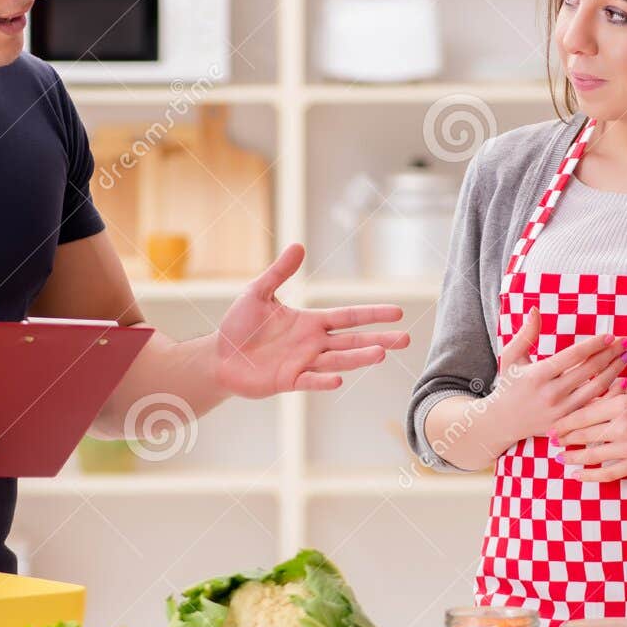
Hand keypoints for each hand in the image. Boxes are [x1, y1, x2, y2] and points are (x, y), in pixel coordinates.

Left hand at [214, 243, 410, 397]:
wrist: (219, 357)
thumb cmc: (239, 326)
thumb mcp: (258, 292)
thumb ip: (279, 272)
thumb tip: (298, 246)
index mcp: (310, 322)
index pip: (348, 317)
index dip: (372, 314)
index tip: (397, 312)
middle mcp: (313, 344)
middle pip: (353, 341)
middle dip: (379, 339)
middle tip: (406, 339)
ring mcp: (303, 363)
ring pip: (338, 360)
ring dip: (359, 358)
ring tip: (381, 355)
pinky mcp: (288, 381)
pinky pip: (310, 380)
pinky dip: (324, 380)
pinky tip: (340, 379)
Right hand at [483, 306, 626, 447]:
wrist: (501, 422)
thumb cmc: (508, 385)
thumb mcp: (511, 357)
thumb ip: (525, 334)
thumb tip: (535, 309)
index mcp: (538, 375)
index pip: (573, 356)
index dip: (593, 345)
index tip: (609, 336)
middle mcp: (551, 394)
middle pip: (588, 370)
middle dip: (610, 354)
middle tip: (625, 342)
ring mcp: (561, 411)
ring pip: (595, 389)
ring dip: (614, 371)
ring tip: (625, 357)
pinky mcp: (567, 423)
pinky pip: (595, 408)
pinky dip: (610, 395)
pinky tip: (622, 383)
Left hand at [552, 388, 626, 480]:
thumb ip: (608, 401)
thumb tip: (581, 406)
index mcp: (620, 404)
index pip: (582, 415)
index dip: (563, 423)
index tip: (551, 427)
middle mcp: (623, 427)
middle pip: (583, 435)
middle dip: (563, 439)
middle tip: (550, 441)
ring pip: (592, 456)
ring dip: (572, 458)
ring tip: (560, 457)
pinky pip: (608, 474)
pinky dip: (590, 476)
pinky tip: (577, 475)